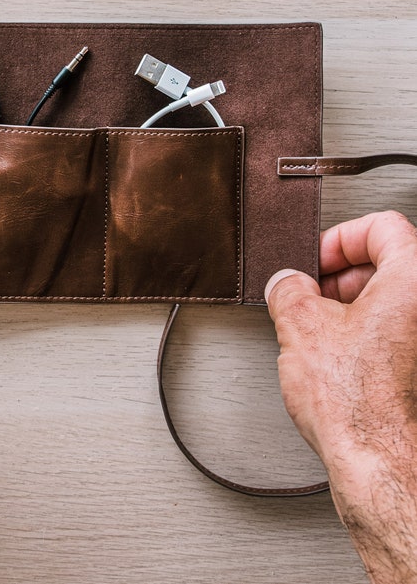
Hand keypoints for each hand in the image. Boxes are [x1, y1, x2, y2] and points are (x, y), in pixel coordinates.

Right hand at [266, 211, 416, 582]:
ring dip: (355, 306)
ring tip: (320, 329)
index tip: (316, 260)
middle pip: (392, 262)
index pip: (380, 226)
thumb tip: (287, 284)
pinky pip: (400, 334)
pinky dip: (371, 335)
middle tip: (312, 293)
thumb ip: (289, 287)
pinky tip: (340, 357)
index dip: (338, 239)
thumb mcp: (300, 324)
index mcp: (415, 278)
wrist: (380, 464)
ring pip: (396, 300)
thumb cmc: (357, 402)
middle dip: (343, 275)